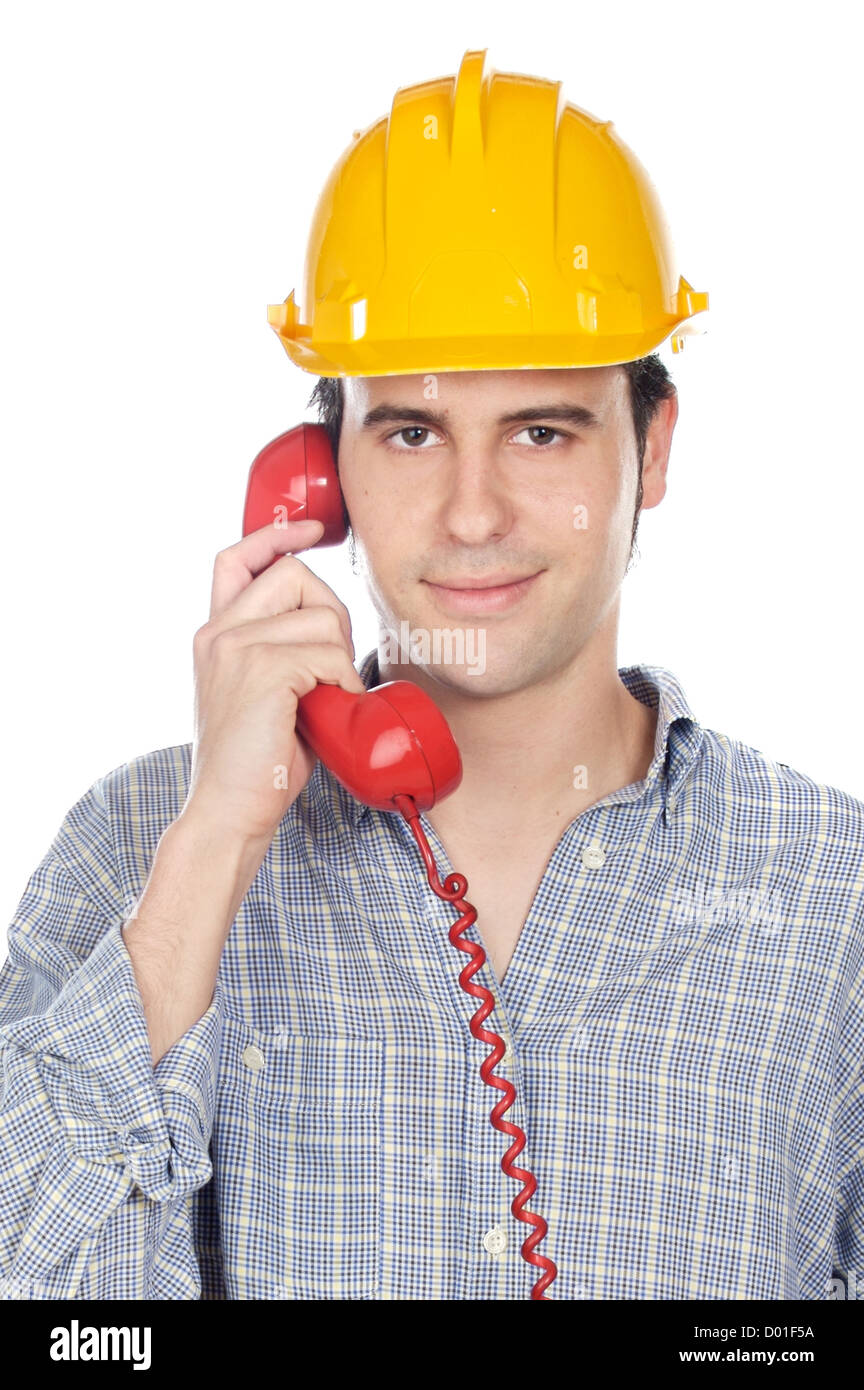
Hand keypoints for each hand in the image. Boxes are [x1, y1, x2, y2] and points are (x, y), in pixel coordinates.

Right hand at [180, 518, 366, 843]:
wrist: (228, 812)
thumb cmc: (257, 763)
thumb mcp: (265, 694)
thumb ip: (283, 653)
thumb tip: (332, 630)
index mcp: (215, 634)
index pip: (237, 557)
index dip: (277, 536)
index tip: (315, 531)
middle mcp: (218, 632)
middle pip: (295, 574)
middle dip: (331, 613)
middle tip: (330, 669)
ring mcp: (235, 648)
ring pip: (321, 616)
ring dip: (340, 659)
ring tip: (325, 700)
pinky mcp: (261, 670)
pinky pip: (328, 654)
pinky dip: (342, 683)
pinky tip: (330, 712)